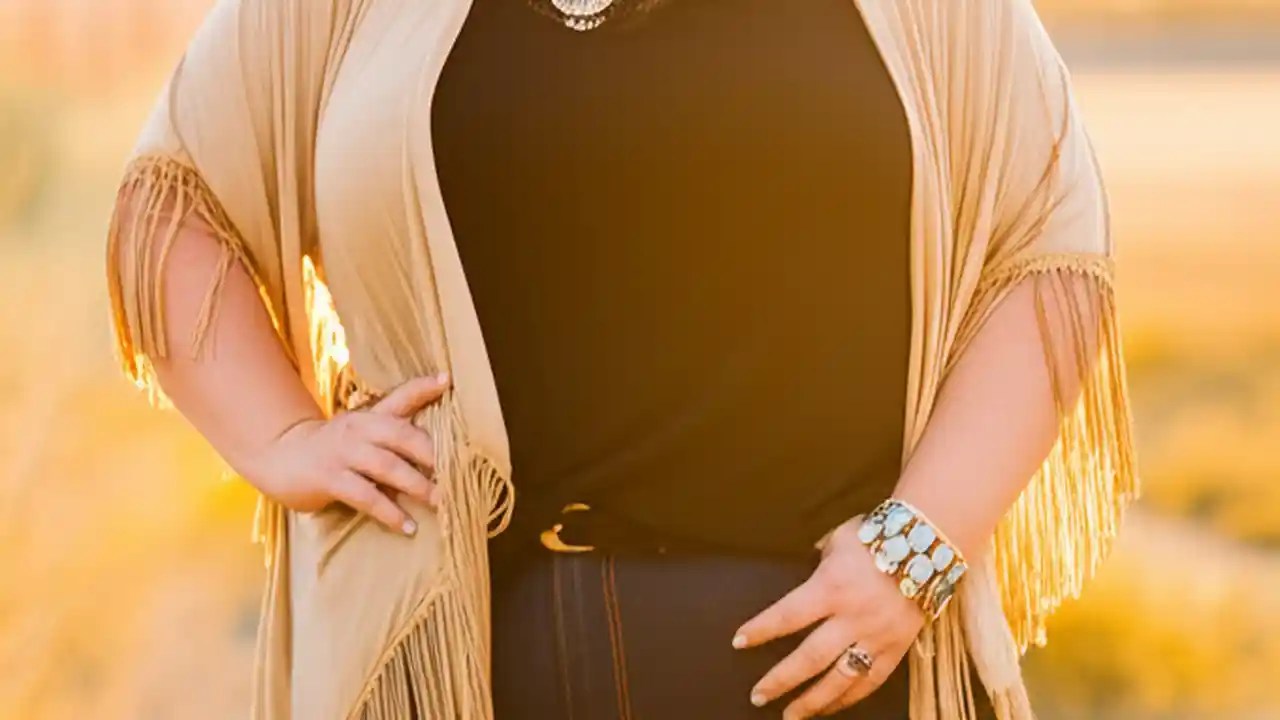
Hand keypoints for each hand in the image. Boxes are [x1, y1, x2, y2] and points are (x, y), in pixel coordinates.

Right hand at [242, 373, 451, 535]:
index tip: (447, 380)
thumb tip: (441, 416)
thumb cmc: (335, 448)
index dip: (423, 388)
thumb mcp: (364, 430)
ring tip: (440, 503)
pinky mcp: (329, 478)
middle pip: (401, 435)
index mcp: (370, 415)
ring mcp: (343, 452)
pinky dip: (389, 513)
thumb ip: (398, 425)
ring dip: (417, 486)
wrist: (282, 458)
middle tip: (458, 472)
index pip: (400, 397)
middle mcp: (359, 429)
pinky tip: (408, 526)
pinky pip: (365, 496)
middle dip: (432, 454)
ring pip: (387, 467)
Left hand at [733, 516, 925, 718]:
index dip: (760, 630)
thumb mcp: (839, 539)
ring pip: (840, 679)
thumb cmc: (879, 535)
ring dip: (812, 701)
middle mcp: (851, 617)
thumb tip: (805, 563)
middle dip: (780, 680)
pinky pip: (871, 681)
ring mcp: (876, 636)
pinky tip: (831, 708)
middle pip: (809, 658)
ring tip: (790, 716)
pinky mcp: (897, 648)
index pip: (786, 616)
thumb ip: (818, 557)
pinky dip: (849, 697)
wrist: (931, 544)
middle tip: (758, 696)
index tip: (739, 642)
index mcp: (831, 587)